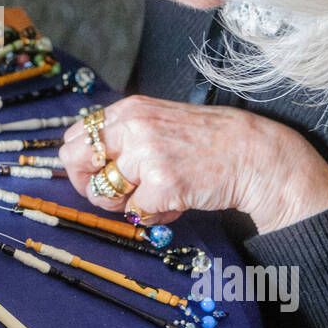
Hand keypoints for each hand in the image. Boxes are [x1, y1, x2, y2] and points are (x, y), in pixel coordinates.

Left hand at [60, 95, 327, 233]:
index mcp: (129, 110)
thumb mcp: (158, 123)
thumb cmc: (205, 143)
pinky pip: (137, 214)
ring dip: (127, 205)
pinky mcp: (164, 184)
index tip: (93, 176)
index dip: (78, 163)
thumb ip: (123, 136)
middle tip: (115, 196)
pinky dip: (154, 216)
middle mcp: (133, 128)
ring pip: (105, 194)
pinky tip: (175, 202)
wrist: (252, 155)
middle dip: (89, 186)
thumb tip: (80, 162)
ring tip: (156, 195)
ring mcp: (147, 155)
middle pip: (76, 162)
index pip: (76, 136)